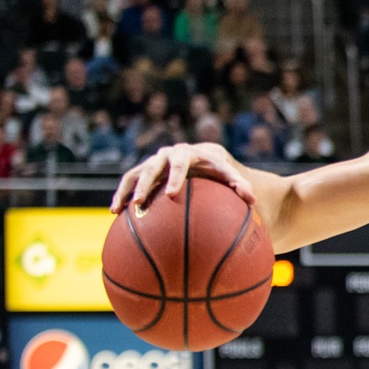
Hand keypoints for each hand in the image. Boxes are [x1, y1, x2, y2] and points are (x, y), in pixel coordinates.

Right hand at [111, 142, 254, 213]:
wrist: (202, 157)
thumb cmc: (217, 169)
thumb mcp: (229, 175)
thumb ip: (240, 185)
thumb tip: (252, 200)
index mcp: (187, 154)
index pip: (180, 165)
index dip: (174, 178)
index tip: (171, 194)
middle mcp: (166, 155)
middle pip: (152, 168)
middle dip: (145, 184)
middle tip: (141, 202)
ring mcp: (152, 163)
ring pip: (134, 174)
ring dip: (126, 191)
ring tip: (119, 209)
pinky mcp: (143, 172)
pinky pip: (128, 183)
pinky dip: (121, 195)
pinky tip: (115, 214)